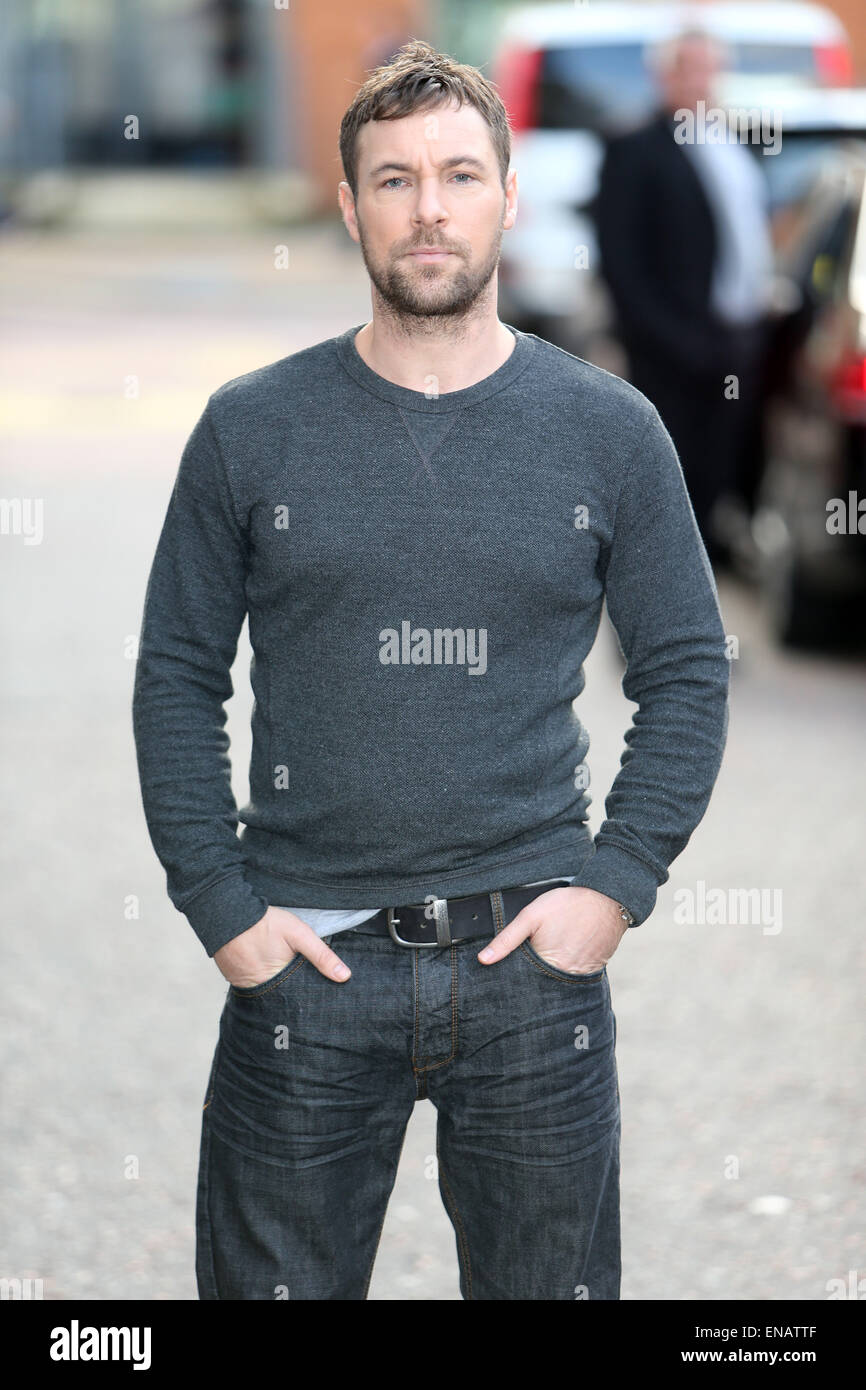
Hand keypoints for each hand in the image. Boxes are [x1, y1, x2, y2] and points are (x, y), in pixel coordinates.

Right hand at [214, 905, 350, 987]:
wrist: (227, 911)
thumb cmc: (264, 922)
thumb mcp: (299, 934)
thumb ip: (322, 955)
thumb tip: (345, 976)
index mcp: (277, 983)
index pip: (297, 1000)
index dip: (307, 998)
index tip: (317, 999)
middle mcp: (257, 990)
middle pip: (281, 999)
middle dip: (292, 994)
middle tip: (298, 985)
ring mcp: (242, 985)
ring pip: (266, 992)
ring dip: (275, 987)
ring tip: (283, 977)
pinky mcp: (232, 977)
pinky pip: (251, 984)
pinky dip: (260, 979)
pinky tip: (266, 968)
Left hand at [477, 886, 627, 973]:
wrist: (608, 899)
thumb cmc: (568, 905)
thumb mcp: (530, 916)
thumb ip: (506, 939)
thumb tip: (484, 960)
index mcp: (546, 966)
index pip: (524, 982)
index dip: (516, 977)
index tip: (509, 974)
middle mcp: (565, 977)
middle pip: (541, 985)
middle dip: (533, 977)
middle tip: (535, 956)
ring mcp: (581, 975)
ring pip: (558, 982)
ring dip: (551, 973)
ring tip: (552, 951)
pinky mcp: (594, 969)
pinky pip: (575, 976)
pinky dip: (568, 968)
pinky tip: (567, 951)